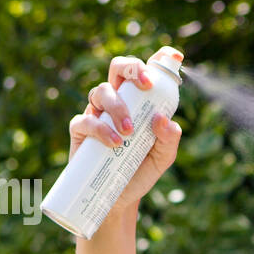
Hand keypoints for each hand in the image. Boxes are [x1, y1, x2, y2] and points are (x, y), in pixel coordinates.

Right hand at [67, 55, 181, 210]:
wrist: (118, 197)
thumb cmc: (141, 171)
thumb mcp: (163, 158)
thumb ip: (169, 140)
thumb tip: (164, 120)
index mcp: (140, 101)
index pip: (147, 72)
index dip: (159, 59)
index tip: (173, 56)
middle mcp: (118, 100)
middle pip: (119, 68)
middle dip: (133, 68)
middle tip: (147, 85)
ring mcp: (97, 112)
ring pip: (102, 91)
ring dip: (118, 107)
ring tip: (129, 133)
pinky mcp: (81, 130)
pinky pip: (85, 120)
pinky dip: (100, 128)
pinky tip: (114, 142)